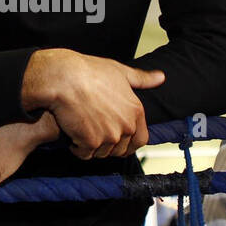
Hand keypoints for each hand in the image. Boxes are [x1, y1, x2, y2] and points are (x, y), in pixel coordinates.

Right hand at [21, 49, 163, 159]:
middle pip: (120, 150)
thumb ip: (141, 79)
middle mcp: (126, 126)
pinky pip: (84, 154)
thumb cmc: (89, 71)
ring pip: (101, 153)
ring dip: (91, 146)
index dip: (128, 143)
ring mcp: (109, 136)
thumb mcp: (119, 71)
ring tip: (81, 128)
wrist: (64, 79)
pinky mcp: (91, 142)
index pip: (140, 140)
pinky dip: (77, 147)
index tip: (116, 140)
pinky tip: (72, 132)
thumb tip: (161, 77)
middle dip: (107, 145)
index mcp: (136, 111)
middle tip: (93, 131)